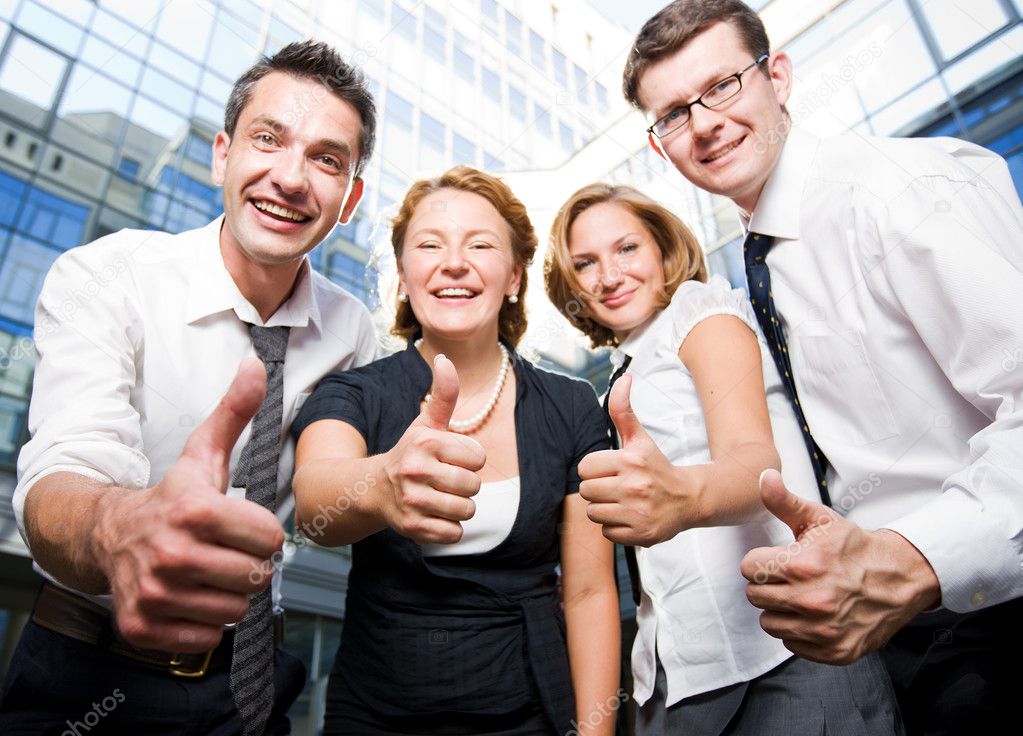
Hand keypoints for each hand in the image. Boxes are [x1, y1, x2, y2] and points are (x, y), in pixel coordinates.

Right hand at [93, 359, 286, 651]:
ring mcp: (155, 594)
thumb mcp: (203, 453)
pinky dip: (203, 623)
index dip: (261, 532)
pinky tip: (188, 596)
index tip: (239, 525)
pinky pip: (208, 639)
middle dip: (247, 565)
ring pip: (235, 610)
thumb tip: (256, 365)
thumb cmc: (170, 497)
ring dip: (228, 594)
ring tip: (206, 571)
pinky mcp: (143, 627)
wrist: (109, 536)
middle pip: (257, 577)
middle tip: (223, 551)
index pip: (271, 538)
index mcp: (195, 510)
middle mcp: (172, 554)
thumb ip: (235, 411)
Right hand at [381, 354, 484, 543]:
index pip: (478, 457)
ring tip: (439, 497)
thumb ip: (443, 393)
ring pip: (467, 510)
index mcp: (425, 443)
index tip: (449, 459)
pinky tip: (432, 515)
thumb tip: (445, 358)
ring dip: (459, 507)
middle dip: (465, 485)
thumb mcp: (426, 424)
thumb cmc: (411, 453)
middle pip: (474, 486)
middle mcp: (416, 471)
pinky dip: (448, 528)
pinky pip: (454, 533)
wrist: (374, 490)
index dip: (469, 460)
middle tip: (443, 480)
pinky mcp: (412, 528)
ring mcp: (413, 501)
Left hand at [578, 374, 693, 545]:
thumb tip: (623, 378)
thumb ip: (623, 410)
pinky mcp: (641, 535)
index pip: (585, 468)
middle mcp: (634, 487)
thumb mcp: (640, 438)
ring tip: (622, 502)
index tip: (610, 471)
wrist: (689, 499)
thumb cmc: (657, 467)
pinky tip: (629, 517)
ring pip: (593, 513)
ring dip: (604, 509)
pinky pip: (606, 533)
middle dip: (597, 490)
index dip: (594, 470)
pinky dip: (615, 528)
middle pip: (586, 491)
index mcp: (630, 461)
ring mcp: (638, 512)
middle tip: (616, 487)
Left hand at [740, 469, 940, 663]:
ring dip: (780, 611)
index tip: (776, 559)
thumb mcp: (820, 519)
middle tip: (788, 578)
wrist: (900, 577)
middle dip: (767, 585)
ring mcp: (825, 630)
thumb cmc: (853, 547)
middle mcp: (813, 601)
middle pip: (755, 597)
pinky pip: (792, 644)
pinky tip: (815, 615)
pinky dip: (799, 632)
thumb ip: (785, 501)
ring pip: (769, 623)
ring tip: (800, 596)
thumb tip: (763, 477)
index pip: (748, 569)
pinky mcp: (836, 651)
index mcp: (803, 566)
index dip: (760, 561)